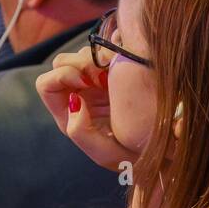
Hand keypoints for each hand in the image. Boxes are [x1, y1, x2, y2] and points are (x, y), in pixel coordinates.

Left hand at [36, 45, 138, 169]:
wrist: (162, 148)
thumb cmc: (131, 155)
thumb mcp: (105, 154)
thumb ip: (81, 132)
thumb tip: (74, 100)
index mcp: (68, 113)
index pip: (46, 84)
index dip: (62, 76)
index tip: (86, 82)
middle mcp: (77, 94)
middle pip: (63, 63)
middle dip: (82, 64)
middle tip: (105, 77)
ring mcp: (96, 82)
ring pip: (84, 54)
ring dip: (99, 59)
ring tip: (117, 76)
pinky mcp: (114, 72)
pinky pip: (106, 51)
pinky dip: (113, 52)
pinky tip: (126, 65)